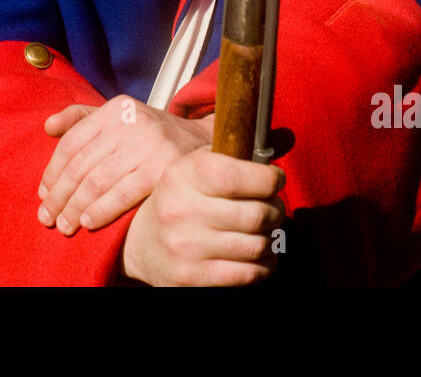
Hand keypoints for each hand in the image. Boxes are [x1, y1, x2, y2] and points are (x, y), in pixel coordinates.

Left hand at [38, 97, 212, 233]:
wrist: (203, 143)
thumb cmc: (153, 136)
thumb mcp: (121, 118)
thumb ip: (82, 118)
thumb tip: (48, 127)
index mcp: (115, 109)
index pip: (72, 142)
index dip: (52, 171)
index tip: (43, 193)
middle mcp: (130, 122)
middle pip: (81, 165)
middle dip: (59, 196)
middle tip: (47, 217)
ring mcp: (148, 144)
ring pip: (97, 181)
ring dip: (75, 207)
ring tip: (65, 225)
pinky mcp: (163, 168)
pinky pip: (122, 194)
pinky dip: (101, 210)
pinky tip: (89, 221)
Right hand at [121, 148, 284, 286]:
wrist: (140, 242)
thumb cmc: (180, 199)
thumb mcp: (193, 168)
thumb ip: (229, 156)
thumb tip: (280, 144)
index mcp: (183, 175)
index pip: (237, 176)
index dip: (269, 179)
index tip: (275, 180)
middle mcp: (181, 210)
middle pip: (256, 214)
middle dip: (276, 211)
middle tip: (274, 209)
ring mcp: (185, 247)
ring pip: (257, 245)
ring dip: (271, 239)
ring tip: (265, 231)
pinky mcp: (191, 277)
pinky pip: (249, 274)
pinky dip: (264, 265)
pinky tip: (258, 255)